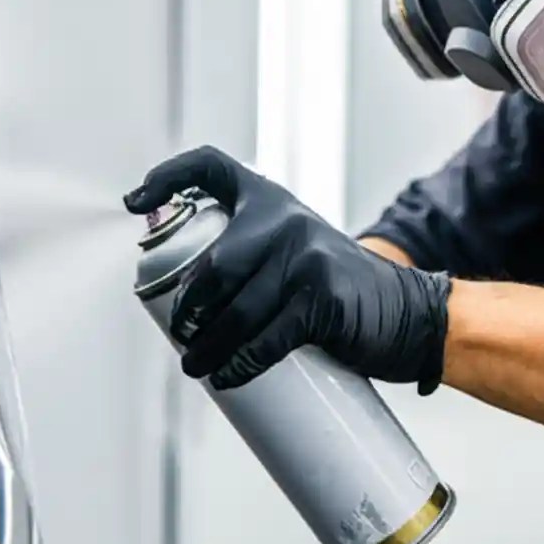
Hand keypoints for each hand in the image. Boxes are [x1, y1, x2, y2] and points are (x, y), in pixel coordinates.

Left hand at [124, 146, 451, 392]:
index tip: (133, 201)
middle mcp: (284, 219)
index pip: (211, 166)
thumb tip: (184, 297)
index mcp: (270, 200)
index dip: (167, 175)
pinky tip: (224, 377)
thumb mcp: (295, 250)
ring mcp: (304, 258)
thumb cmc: (336, 291)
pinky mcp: (321, 300)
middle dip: (187, 309)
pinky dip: (238, 365)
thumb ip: (252, 255)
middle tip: (182, 335)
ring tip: (194, 367)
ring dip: (205, 348)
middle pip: (211, 267)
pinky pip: (265, 338)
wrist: (410, 314)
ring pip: (233, 311)